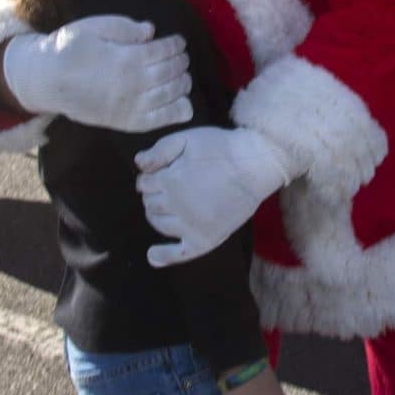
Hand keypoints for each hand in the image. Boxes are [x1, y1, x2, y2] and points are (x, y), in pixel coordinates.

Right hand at [0, 15, 191, 130]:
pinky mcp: (125, 122)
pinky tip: (185, 106)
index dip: (175, 45)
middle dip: (181, 63)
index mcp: (127, 58)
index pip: (163, 51)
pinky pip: (158, 121)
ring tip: (183, 77)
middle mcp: (133, 84)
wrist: (47, 79)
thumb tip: (151, 31)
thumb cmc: (70, 48)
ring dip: (183, 84)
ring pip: (169, 95)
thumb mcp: (94, 27)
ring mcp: (130, 106)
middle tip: (182, 58)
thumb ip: (124, 28)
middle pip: (170, 72)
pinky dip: (176, 113)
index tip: (178, 42)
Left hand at [135, 127, 297, 266]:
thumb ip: (160, 149)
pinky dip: (164, 256)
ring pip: (158, 223)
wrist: (256, 166)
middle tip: (170, 185)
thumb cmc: (223, 148)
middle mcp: (176, 206)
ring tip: (170, 204)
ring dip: (156, 214)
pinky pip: (179, 253)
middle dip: (153, 193)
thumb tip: (139, 164)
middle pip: (149, 203)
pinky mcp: (205, 239)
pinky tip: (153, 255)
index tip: (162, 171)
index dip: (150, 176)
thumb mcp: (189, 138)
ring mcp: (190, 226)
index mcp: (169, 181)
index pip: (144, 183)